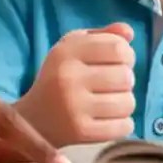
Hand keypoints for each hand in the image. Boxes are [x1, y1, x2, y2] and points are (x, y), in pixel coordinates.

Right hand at [15, 23, 136, 144]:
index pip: (118, 48)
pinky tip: (107, 119)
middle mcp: (68, 77)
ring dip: (124, 102)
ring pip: (128, 102)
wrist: (33, 120)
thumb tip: (129, 31)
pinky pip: (124, 126)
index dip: (126, 55)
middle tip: (111, 84)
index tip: (117, 62)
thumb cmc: (59, 77)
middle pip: (126, 76)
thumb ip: (102, 36)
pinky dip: (122, 123)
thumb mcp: (72, 48)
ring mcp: (74, 107)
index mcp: (65, 52)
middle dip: (125, 80)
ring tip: (109, 101)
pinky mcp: (82, 131)